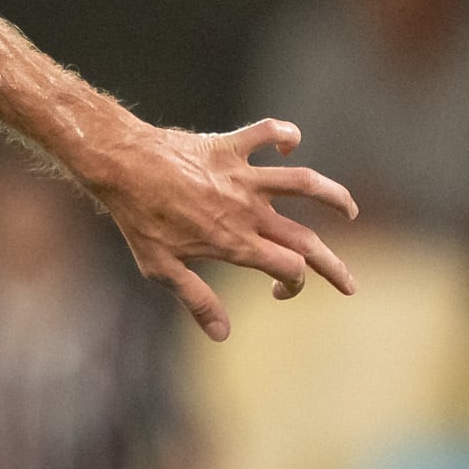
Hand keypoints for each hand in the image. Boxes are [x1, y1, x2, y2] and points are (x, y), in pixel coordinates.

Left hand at [86, 118, 356, 339]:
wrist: (120, 166)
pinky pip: (267, 133)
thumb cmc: (137, 218)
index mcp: (235, 242)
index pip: (288, 270)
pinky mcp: (230, 147)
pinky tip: (290, 143)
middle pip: (306, 240)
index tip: (279, 290)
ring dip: (333, 195)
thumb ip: (196, 300)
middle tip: (349, 283)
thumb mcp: (160, 268)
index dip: (293, 285)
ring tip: (348, 209)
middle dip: (333, 264)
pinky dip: (285, 134)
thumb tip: (222, 335)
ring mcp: (243, 177)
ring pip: (304, 183)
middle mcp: (247, 211)